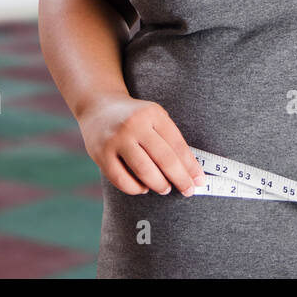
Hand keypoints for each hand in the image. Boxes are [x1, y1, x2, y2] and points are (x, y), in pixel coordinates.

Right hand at [76, 94, 206, 196]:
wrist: (97, 106)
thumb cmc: (134, 117)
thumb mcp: (154, 117)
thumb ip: (169, 139)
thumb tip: (189, 171)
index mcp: (152, 113)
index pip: (177, 144)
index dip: (190, 166)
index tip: (200, 180)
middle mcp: (134, 124)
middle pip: (164, 158)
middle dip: (180, 178)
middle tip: (188, 190)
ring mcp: (116, 139)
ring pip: (144, 171)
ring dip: (159, 184)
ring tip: (165, 188)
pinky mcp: (101, 154)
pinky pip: (121, 180)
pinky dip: (136, 188)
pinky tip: (143, 188)